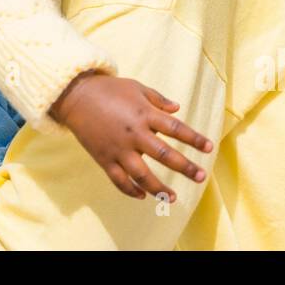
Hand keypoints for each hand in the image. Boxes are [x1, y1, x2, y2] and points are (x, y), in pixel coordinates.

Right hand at [50, 72, 213, 202]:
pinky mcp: (103, 158)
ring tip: (173, 197)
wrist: (75, 95)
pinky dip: (131, 190)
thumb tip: (177, 109)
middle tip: (201, 177)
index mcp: (144, 114)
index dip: (194, 138)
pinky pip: (119, 180)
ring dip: (159, 188)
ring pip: (142, 174)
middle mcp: (134, 133)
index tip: (209, 147)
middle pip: (164, 154)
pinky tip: (142, 196)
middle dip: (185, 167)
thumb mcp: (136, 88)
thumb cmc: (109, 89)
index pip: (175, 128)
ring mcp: (118, 148)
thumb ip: (158, 99)